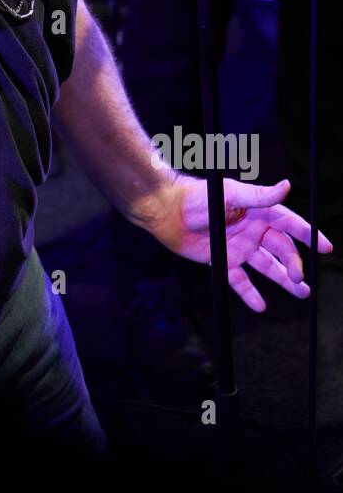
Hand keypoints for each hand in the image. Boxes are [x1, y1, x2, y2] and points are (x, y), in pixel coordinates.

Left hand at [146, 175, 333, 311]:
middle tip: (301, 280)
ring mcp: (239, 247)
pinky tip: (261, 306)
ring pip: (267, 266)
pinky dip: (250, 294)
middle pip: (281, 249)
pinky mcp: (223, 261)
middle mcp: (252, 229)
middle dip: (294, 264)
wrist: (167, 211)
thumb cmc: (197, 197)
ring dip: (284, 279)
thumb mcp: (230, 194)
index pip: (289, 223)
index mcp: (257, 211)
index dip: (308, 235)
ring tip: (301, 293)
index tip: (326, 247)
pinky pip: (240, 281)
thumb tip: (287, 186)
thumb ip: (259, 196)